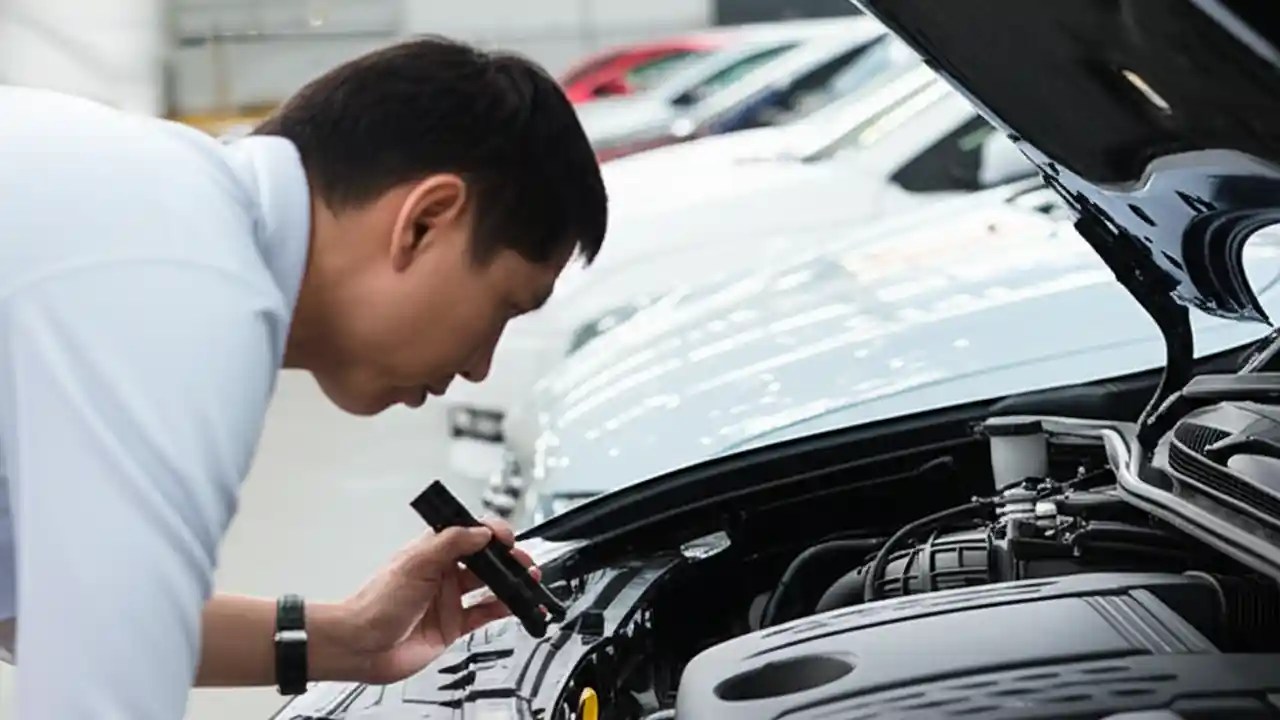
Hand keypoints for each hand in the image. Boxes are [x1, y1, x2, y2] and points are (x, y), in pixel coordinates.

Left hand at [337, 517, 537, 684]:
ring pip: (488, 586)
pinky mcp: (452, 626)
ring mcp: (448, 600)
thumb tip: (480, 532)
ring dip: (509, 583)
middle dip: (507, 558)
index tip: (505, 538)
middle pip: (484, 560)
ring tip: (527, 580)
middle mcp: (442, 574)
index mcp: (432, 552)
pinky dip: (502, 609)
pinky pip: (484, 614)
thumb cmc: (375, 603)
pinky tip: (514, 605)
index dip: (490, 534)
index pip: (469, 534)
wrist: (362, 646)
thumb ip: (450, 544)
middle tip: (523, 561)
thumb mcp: (414, 563)